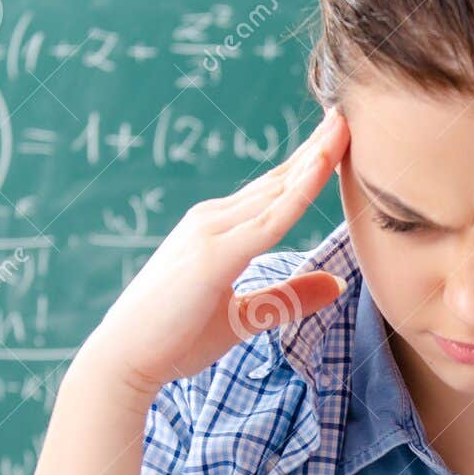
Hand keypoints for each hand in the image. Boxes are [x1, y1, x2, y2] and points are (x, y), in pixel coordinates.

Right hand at [76, 110, 351, 403]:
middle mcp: (213, 220)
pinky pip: (269, 221)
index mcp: (219, 229)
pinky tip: (323, 169)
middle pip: (277, 179)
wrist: (125, 359)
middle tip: (348, 115)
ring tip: (342, 128)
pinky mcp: (213, 257)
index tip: (339, 138)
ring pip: (275, 192)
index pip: (274, 190)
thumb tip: (336, 284)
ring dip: (312, 158)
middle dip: (316, 147)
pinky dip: (298, 193)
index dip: (308, 163)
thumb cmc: (177, 337)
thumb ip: (292, 297)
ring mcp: (210, 233)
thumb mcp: (248, 316)